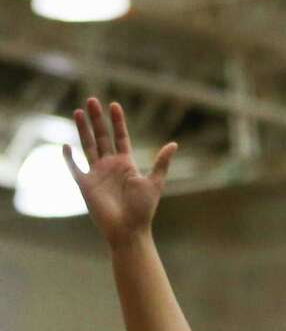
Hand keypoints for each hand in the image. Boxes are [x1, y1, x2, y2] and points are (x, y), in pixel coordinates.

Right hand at [65, 98, 176, 247]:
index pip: (120, 137)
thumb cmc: (143, 210)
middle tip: (92, 100)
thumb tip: (174, 144)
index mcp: (126, 164)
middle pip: (101, 137)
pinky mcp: (85, 184)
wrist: (129, 230)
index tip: (114, 105)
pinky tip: (65, 145)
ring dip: (82, 129)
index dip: (117, 122)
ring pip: (87, 146)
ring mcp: (96, 174)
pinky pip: (74, 168)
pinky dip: (69, 157)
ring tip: (77, 111)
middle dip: (97, 119)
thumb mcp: (154, 183)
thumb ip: (161, 162)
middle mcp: (110, 166)